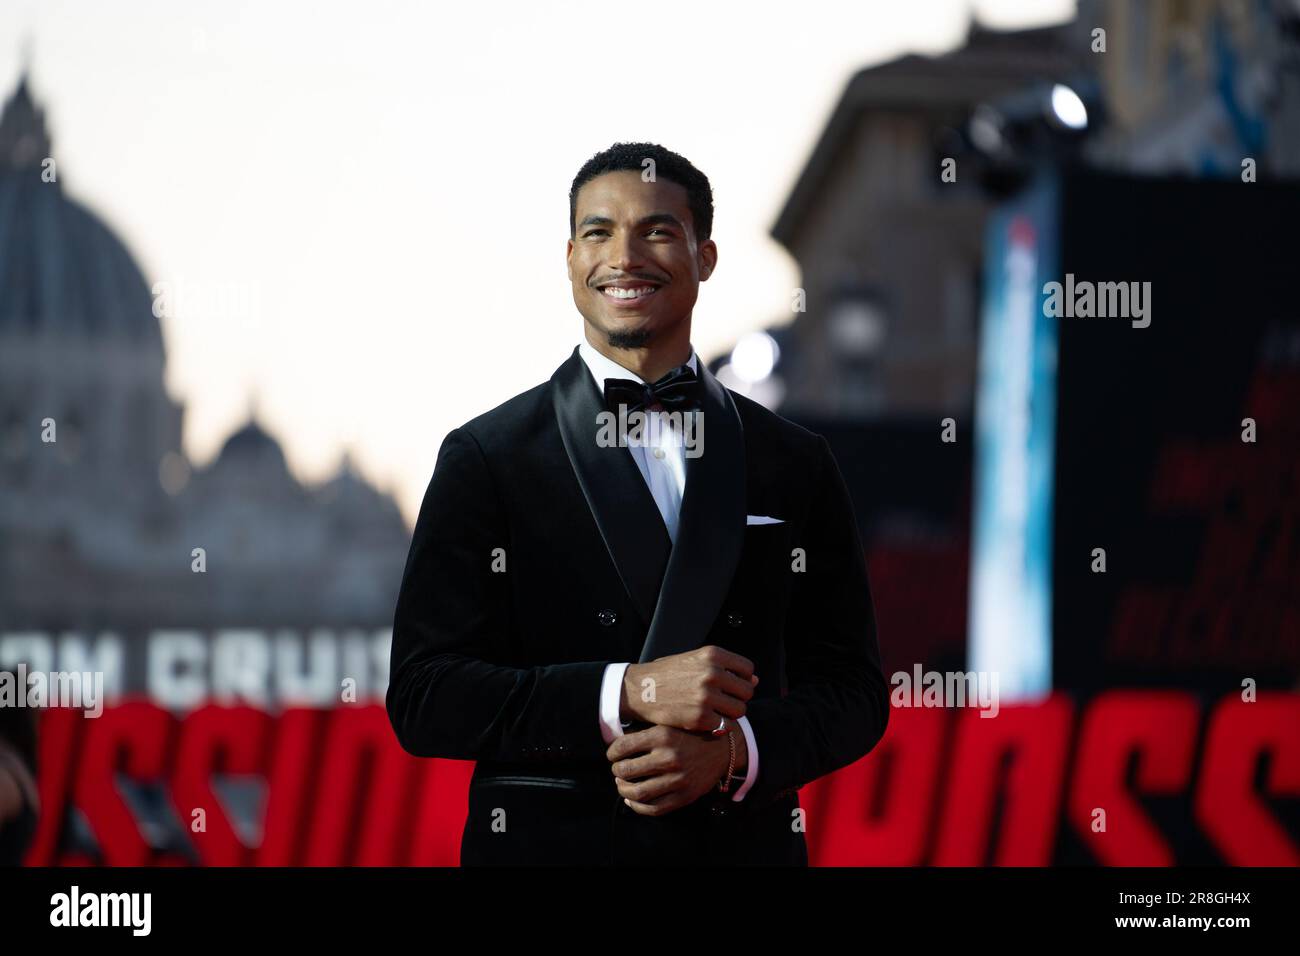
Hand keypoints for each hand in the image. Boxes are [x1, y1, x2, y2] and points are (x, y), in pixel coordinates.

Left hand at [605, 721, 745, 816]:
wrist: (724, 748)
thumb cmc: (690, 734)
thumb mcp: (669, 724)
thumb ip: (645, 731)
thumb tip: (615, 743)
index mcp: (662, 735)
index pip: (622, 747)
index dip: (611, 753)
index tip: (612, 755)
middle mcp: (669, 757)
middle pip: (626, 771)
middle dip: (616, 772)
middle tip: (618, 770)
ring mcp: (677, 779)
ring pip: (637, 793)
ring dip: (623, 790)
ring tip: (623, 784)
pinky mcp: (685, 796)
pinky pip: (654, 808)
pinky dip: (637, 807)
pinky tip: (633, 800)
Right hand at [621, 646, 758, 733]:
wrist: (639, 689)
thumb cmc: (667, 674)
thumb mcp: (695, 660)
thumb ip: (724, 668)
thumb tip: (755, 680)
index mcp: (712, 654)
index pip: (748, 669)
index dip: (743, 679)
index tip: (731, 686)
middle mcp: (712, 673)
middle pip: (747, 691)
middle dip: (738, 698)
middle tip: (723, 702)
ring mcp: (706, 696)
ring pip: (739, 710)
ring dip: (730, 714)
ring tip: (715, 711)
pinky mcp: (700, 717)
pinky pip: (724, 725)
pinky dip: (717, 726)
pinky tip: (704, 721)